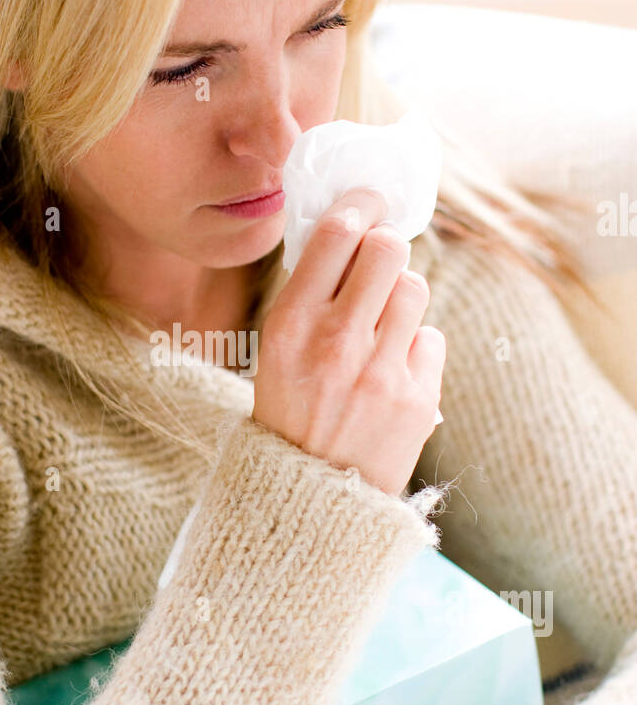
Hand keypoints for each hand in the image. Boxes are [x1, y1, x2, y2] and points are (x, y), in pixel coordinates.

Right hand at [253, 187, 445, 496]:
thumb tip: (349, 232)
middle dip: (388, 245)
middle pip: (389, 249)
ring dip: (400, 296)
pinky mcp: (418, 399)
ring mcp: (381, 372)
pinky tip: (390, 372)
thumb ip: (308, 297)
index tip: (368, 200)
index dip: (360, 205)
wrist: (308, 503)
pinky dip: (414, 347)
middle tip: (381, 255)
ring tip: (381, 324)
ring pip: (415, 289)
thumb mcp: (274, 352)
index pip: (337, 235)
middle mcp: (336, 343)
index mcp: (289, 325)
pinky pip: (430, 338)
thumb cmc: (288, 416)